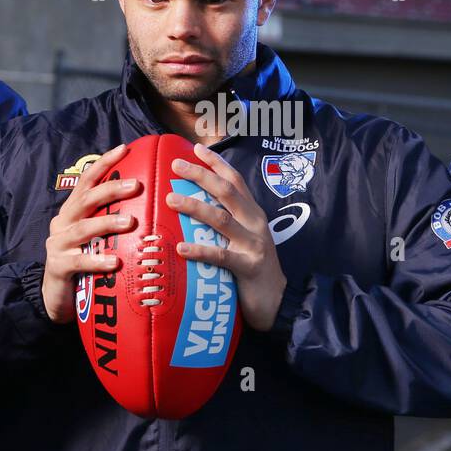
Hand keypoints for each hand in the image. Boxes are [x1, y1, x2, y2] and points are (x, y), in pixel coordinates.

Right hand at [41, 143, 141, 323]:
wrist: (55, 298)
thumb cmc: (84, 264)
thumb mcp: (96, 239)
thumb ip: (112, 221)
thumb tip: (150, 205)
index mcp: (72, 212)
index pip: (87, 181)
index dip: (104, 164)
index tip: (124, 148)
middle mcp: (62, 223)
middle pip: (86, 200)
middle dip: (110, 189)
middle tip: (136, 185)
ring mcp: (58, 245)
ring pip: (83, 229)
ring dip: (107, 223)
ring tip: (130, 222)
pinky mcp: (58, 267)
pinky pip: (79, 262)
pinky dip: (97, 261)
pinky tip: (115, 262)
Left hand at [167, 143, 286, 332]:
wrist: (279, 302)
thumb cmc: (254, 270)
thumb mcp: (245, 240)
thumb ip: (227, 224)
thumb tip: (193, 209)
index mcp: (253, 214)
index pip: (235, 180)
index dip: (217, 163)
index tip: (196, 148)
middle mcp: (255, 224)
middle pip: (227, 191)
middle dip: (201, 175)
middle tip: (176, 165)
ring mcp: (253, 245)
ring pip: (221, 219)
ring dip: (194, 206)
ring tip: (170, 199)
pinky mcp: (248, 268)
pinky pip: (220, 257)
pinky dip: (199, 250)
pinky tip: (180, 248)